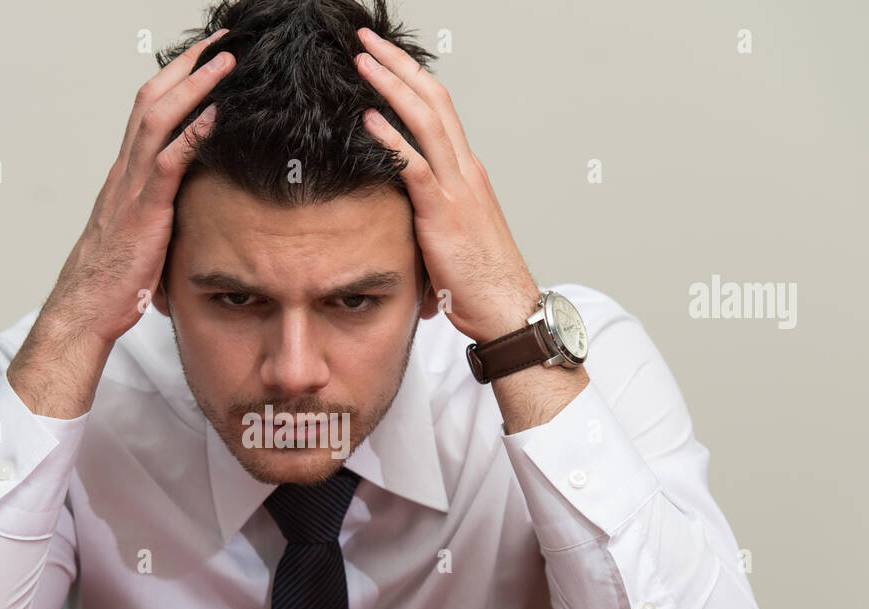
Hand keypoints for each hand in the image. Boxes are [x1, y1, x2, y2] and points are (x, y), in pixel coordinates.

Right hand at [34, 28, 234, 348]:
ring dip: (194, 86)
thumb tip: (193, 205)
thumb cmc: (113, 280)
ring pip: (158, 120)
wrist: (84, 309)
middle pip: (152, 100)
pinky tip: (216, 115)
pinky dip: (193, 134)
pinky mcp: (144, 213)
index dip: (176, 81)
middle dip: (187, 67)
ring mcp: (131, 189)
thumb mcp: (142, 234)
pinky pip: (168, 163)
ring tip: (227, 62)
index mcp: (124, 175)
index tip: (204, 59)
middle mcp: (124, 172)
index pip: (148, 111)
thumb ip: (162, 210)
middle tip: (221, 42)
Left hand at [354, 27, 539, 343]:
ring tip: (361, 61)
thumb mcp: (449, 235)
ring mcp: (457, 189)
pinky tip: (367, 119)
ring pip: (424, 121)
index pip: (439, 109)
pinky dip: (390, 139)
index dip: (411, 78)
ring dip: (390, 86)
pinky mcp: (444, 214)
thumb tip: (394, 211)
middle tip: (367, 40)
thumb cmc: (479, 281)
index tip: (384, 58)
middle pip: (432, 99)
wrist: (506, 308)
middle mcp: (464, 170)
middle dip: (397, 64)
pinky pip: (415, 167)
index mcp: (466, 172)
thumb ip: (426, 212)